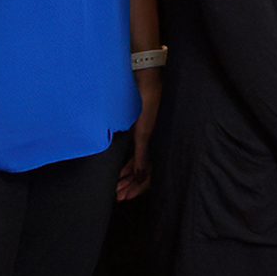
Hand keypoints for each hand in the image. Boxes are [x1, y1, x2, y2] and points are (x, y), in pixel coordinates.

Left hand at [118, 68, 161, 201]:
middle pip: (144, 173)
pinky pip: (137, 155)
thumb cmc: (149, 102)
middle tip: (119, 196)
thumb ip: (142, 155)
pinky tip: (121, 172)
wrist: (147, 79)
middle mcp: (155, 144)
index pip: (150, 175)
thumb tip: (140, 176)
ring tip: (117, 188)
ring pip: (139, 165)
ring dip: (127, 177)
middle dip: (130, 186)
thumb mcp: (144, 130)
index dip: (137, 188)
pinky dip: (128, 165)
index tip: (125, 197)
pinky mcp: (142, 131)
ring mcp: (148, 139)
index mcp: (159, 145)